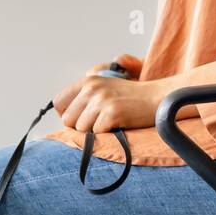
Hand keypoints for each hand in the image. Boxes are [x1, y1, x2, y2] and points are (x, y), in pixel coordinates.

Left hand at [54, 54, 168, 132]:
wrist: (158, 99)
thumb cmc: (129, 99)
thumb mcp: (104, 90)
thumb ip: (82, 99)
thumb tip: (62, 117)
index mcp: (87, 81)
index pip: (58, 102)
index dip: (66, 114)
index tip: (79, 117)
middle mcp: (92, 87)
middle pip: (67, 120)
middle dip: (80, 125)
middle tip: (100, 120)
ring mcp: (101, 99)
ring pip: (81, 129)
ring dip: (95, 130)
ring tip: (111, 120)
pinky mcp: (111, 112)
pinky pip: (96, 133)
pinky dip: (106, 133)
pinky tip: (118, 123)